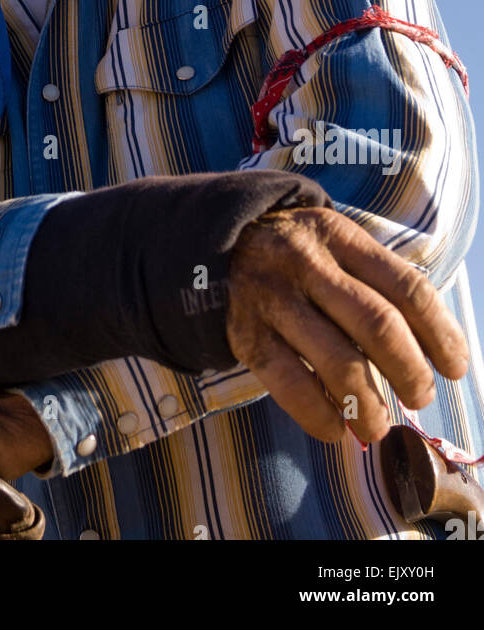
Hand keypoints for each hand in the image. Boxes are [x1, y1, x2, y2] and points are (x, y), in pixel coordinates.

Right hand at [225, 207, 468, 444]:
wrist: (211, 243)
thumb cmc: (293, 252)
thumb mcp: (333, 244)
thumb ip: (374, 282)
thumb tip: (429, 351)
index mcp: (339, 236)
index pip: (406, 287)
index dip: (439, 334)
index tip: (455, 366)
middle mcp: (307, 262)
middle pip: (377, 325)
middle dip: (410, 372)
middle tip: (421, 396)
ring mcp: (273, 297)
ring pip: (337, 362)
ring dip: (368, 406)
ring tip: (379, 425)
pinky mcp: (245, 332)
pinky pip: (290, 385)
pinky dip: (320, 416)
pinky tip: (336, 430)